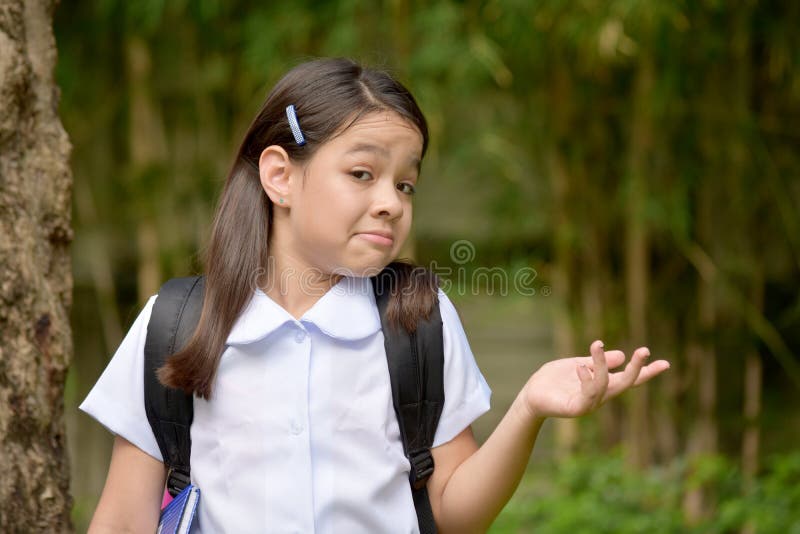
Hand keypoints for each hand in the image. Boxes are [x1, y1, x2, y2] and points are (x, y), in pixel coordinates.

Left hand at [518, 340, 669, 421]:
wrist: (531, 396)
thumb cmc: (552, 381)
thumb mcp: (576, 365)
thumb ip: (595, 362)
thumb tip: (621, 355)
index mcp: (602, 385)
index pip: (628, 379)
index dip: (646, 372)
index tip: (666, 363)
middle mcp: (599, 396)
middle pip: (625, 384)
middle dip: (637, 369)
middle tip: (644, 350)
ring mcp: (588, 404)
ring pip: (606, 386)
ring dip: (603, 365)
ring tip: (597, 345)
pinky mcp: (575, 408)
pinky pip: (587, 395)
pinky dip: (587, 380)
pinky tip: (580, 367)